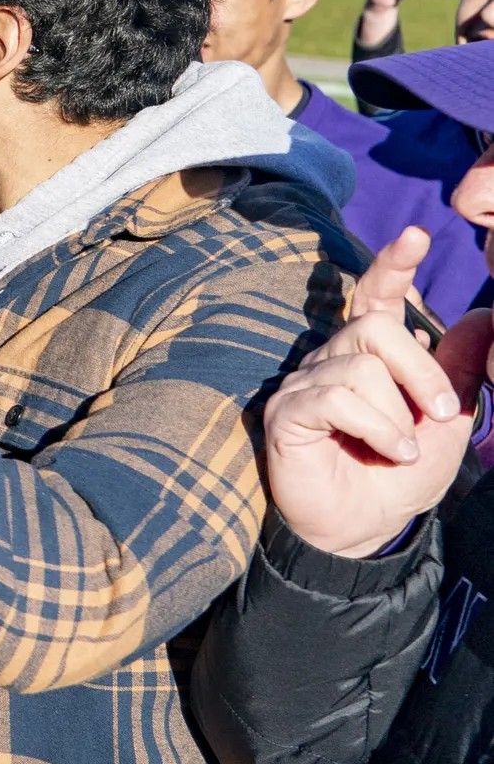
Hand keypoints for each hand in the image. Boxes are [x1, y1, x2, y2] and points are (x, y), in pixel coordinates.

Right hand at [262, 228, 486, 557]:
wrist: (366, 528)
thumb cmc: (400, 473)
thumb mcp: (447, 421)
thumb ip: (460, 370)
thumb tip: (483, 315)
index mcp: (369, 354)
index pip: (376, 296)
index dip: (393, 264)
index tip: (417, 235)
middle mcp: (331, 359)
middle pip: (374, 327)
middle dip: (420, 369)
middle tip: (444, 411)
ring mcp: (305, 383)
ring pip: (361, 367)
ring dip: (399, 415)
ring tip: (402, 448)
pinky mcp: (288, 413)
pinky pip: (338, 398)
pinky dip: (376, 428)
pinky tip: (386, 451)